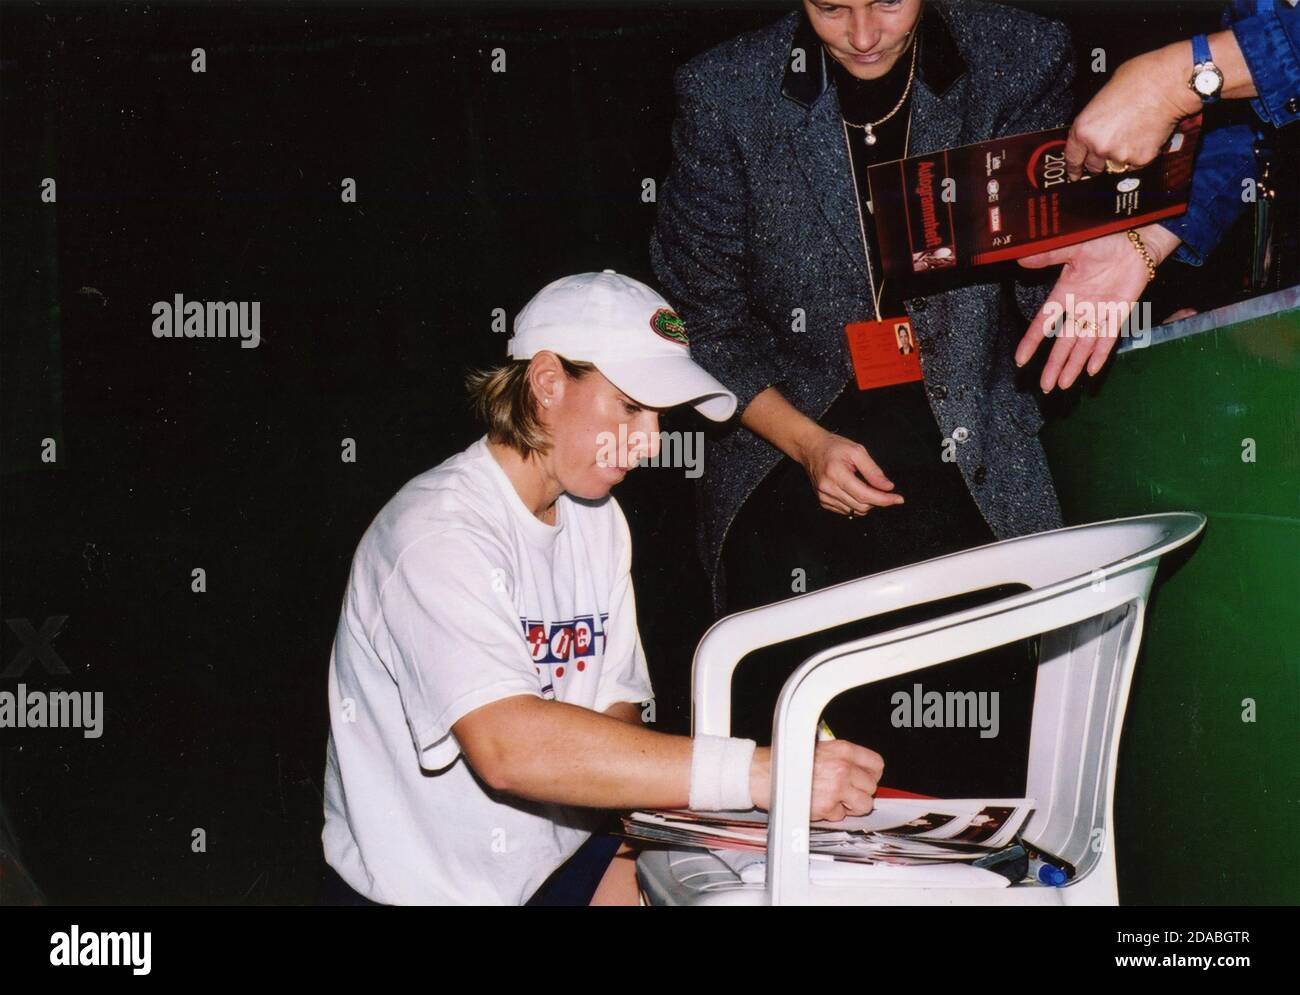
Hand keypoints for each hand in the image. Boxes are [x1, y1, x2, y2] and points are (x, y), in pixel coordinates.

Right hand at [748, 740, 884, 820]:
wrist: (763, 774)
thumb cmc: (787, 760)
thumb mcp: (819, 747)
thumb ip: (842, 757)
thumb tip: (859, 770)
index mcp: (842, 750)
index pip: (876, 764)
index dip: (872, 774)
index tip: (866, 779)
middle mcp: (842, 768)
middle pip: (872, 787)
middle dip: (861, 791)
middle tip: (847, 792)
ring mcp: (836, 788)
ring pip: (864, 805)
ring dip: (852, 805)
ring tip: (837, 800)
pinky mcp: (827, 807)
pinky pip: (842, 815)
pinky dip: (832, 813)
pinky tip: (820, 803)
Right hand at [797, 428, 903, 515]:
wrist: (811, 449)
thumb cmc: (833, 447)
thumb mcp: (857, 451)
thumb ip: (873, 471)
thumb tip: (887, 487)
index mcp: (836, 474)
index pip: (865, 495)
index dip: (884, 499)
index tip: (898, 499)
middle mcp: (828, 488)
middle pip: (861, 506)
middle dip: (878, 501)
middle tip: (885, 491)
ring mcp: (824, 497)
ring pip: (854, 511)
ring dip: (867, 503)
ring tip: (867, 487)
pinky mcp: (823, 501)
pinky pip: (846, 511)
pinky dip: (856, 504)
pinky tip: (856, 492)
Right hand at [1015, 224, 1180, 390]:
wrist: (1136, 242)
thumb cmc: (1103, 241)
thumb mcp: (1073, 248)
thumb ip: (1049, 256)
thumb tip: (1021, 259)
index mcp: (1065, 292)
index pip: (1044, 322)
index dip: (1032, 341)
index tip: (1020, 359)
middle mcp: (1080, 308)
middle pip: (1063, 343)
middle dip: (1054, 365)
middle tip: (1044, 386)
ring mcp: (1100, 313)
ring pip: (1083, 345)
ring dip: (1073, 365)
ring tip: (1063, 386)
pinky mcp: (1120, 313)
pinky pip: (1108, 337)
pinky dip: (1101, 354)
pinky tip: (1092, 370)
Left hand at [1064, 44, 1201, 179]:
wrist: (1170, 83)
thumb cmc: (1139, 79)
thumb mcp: (1104, 95)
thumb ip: (1096, 118)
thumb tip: (1097, 127)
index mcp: (1083, 129)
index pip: (1073, 158)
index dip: (1074, 168)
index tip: (1075, 174)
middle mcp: (1098, 146)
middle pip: (1094, 166)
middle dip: (1100, 161)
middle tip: (1113, 147)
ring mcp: (1119, 155)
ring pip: (1116, 165)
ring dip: (1122, 156)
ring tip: (1134, 133)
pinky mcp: (1140, 159)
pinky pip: (1136, 163)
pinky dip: (1141, 154)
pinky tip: (1147, 134)